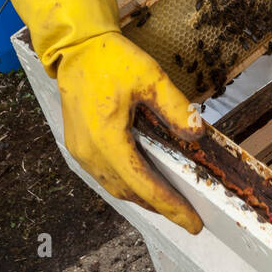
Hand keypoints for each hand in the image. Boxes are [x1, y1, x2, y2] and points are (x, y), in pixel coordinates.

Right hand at [5, 0, 203, 232]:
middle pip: (128, 192)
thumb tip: (196, 135)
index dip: (170, 206)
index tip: (192, 223)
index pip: (143, 184)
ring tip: (169, 202)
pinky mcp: (77, 146)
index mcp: (107, 139)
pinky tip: (143, 181)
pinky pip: (104, 175)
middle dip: (159, 206)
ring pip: (114, 187)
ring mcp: (79, 152)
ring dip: (141, 197)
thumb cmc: (111, 59)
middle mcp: (89, 153)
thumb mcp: (151, 78)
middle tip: (187, 215)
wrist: (76, 48)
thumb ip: (175, 108)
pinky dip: (126, 184)